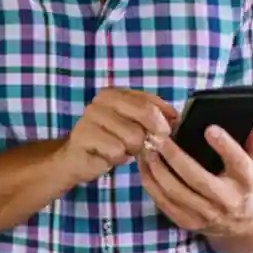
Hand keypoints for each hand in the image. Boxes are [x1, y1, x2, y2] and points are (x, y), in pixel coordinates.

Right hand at [58, 88, 176, 184]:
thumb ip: (154, 118)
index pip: (151, 101)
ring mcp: (90, 116)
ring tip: (120, 150)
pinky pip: (116, 150)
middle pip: (146, 113)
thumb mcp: (135, 127)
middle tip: (143, 146)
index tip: (166, 132)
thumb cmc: (110, 142)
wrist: (76, 159)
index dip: (164, 119)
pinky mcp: (82, 135)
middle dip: (151, 135)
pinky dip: (116, 158)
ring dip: (131, 150)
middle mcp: (102, 99)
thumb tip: (176, 118)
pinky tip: (107, 156)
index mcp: (116, 93)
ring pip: (133, 136)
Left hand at [139, 121, 252, 236]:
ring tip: (147, 147)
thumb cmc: (239, 180)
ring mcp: (207, 215)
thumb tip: (250, 118)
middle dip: (176, 157)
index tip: (209, 128)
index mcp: (246, 181)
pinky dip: (150, 181)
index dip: (225, 146)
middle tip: (159, 137)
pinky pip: (163, 202)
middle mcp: (228, 201)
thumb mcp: (252, 159)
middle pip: (199, 179)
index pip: (239, 163)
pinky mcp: (188, 222)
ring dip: (157, 168)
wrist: (239, 220)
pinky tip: (144, 163)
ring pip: (176, 192)